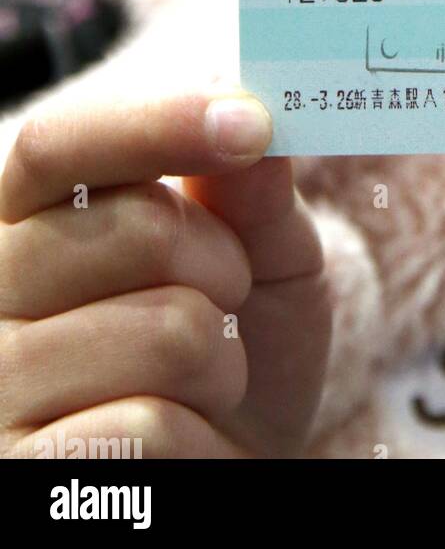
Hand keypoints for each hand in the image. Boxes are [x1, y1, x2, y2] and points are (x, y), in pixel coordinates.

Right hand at [0, 83, 329, 457]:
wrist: (232, 466)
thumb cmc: (243, 347)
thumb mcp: (270, 257)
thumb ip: (258, 193)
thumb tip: (257, 124)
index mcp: (33, 217)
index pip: (61, 145)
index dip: (157, 123)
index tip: (251, 122)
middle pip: (137, 230)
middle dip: (224, 263)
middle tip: (228, 299)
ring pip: (164, 332)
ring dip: (222, 360)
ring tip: (205, 381)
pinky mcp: (24, 471)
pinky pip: (149, 426)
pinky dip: (199, 436)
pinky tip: (178, 446)